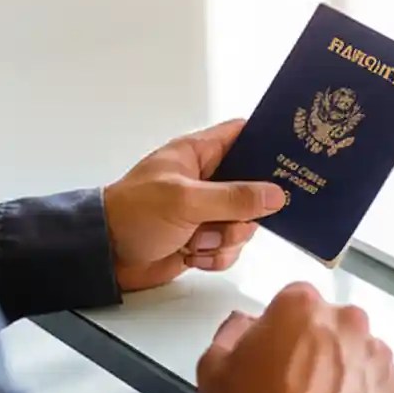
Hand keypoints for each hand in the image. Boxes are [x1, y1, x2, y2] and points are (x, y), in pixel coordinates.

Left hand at [103, 119, 285, 291]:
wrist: (103, 256)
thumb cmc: (131, 213)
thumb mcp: (186, 200)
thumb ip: (233, 197)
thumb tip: (275, 195)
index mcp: (198, 154)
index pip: (242, 135)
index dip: (268, 143)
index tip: (290, 158)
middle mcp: (206, 181)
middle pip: (253, 189)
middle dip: (246, 212)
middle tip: (228, 219)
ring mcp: (205, 211)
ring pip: (243, 224)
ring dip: (225, 239)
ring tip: (196, 240)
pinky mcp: (201, 240)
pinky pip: (229, 249)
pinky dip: (214, 256)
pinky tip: (192, 255)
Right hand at [197, 283, 393, 392]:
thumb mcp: (215, 365)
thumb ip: (234, 331)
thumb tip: (242, 326)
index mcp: (302, 306)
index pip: (296, 299)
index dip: (284, 325)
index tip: (278, 345)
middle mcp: (345, 323)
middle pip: (333, 323)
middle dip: (319, 344)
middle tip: (296, 378)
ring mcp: (375, 356)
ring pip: (361, 352)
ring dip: (346, 369)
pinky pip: (382, 384)